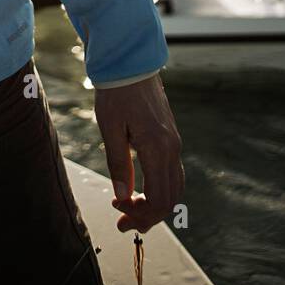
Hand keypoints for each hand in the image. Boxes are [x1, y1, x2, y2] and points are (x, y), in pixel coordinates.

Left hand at [94, 73, 183, 232]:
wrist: (131, 63)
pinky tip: (138, 189)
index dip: (141, 214)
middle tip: (122, 221)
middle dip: (148, 216)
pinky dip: (158, 188)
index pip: (159, 199)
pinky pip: (171, 172)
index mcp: (158, 148)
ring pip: (174, 187)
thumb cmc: (116, 92)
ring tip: (129, 209)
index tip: (119, 214)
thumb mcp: (110, 128)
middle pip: (170, 198)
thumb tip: (122, 197)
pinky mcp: (171, 137)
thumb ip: (118, 164)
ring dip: (154, 204)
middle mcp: (172, 148)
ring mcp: (174, 142)